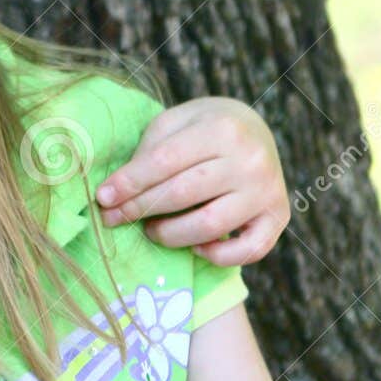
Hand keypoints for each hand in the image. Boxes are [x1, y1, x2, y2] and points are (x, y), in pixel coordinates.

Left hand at [95, 96, 288, 265]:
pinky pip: (250, 250)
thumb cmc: (201, 127)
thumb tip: (115, 194)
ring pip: (211, 225)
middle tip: (113, 218)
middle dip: (140, 209)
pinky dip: (218, 256)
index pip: (165, 161)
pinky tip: (195, 247)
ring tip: (151, 230)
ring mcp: (268, 191)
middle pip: (183, 193)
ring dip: (171, 234)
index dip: (129, 183)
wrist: (253, 127)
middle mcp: (250, 160)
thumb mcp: (173, 124)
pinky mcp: (279, 217)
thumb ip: (148, 153)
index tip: (101, 198)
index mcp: (221, 129)